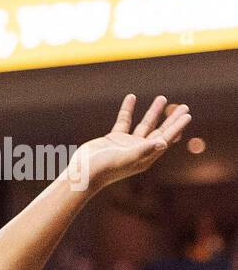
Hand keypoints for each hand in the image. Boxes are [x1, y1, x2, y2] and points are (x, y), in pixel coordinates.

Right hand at [68, 94, 190, 192]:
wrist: (82, 172)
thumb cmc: (104, 168)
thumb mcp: (126, 158)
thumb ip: (144, 150)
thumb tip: (163, 143)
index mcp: (146, 157)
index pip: (166, 138)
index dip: (177, 126)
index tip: (187, 114)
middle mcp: (139, 150)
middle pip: (160, 131)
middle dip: (171, 119)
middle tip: (184, 106)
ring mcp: (127, 144)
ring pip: (144, 125)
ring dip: (153, 112)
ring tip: (162, 98)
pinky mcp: (114, 139)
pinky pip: (124, 121)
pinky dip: (128, 110)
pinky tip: (131, 97)